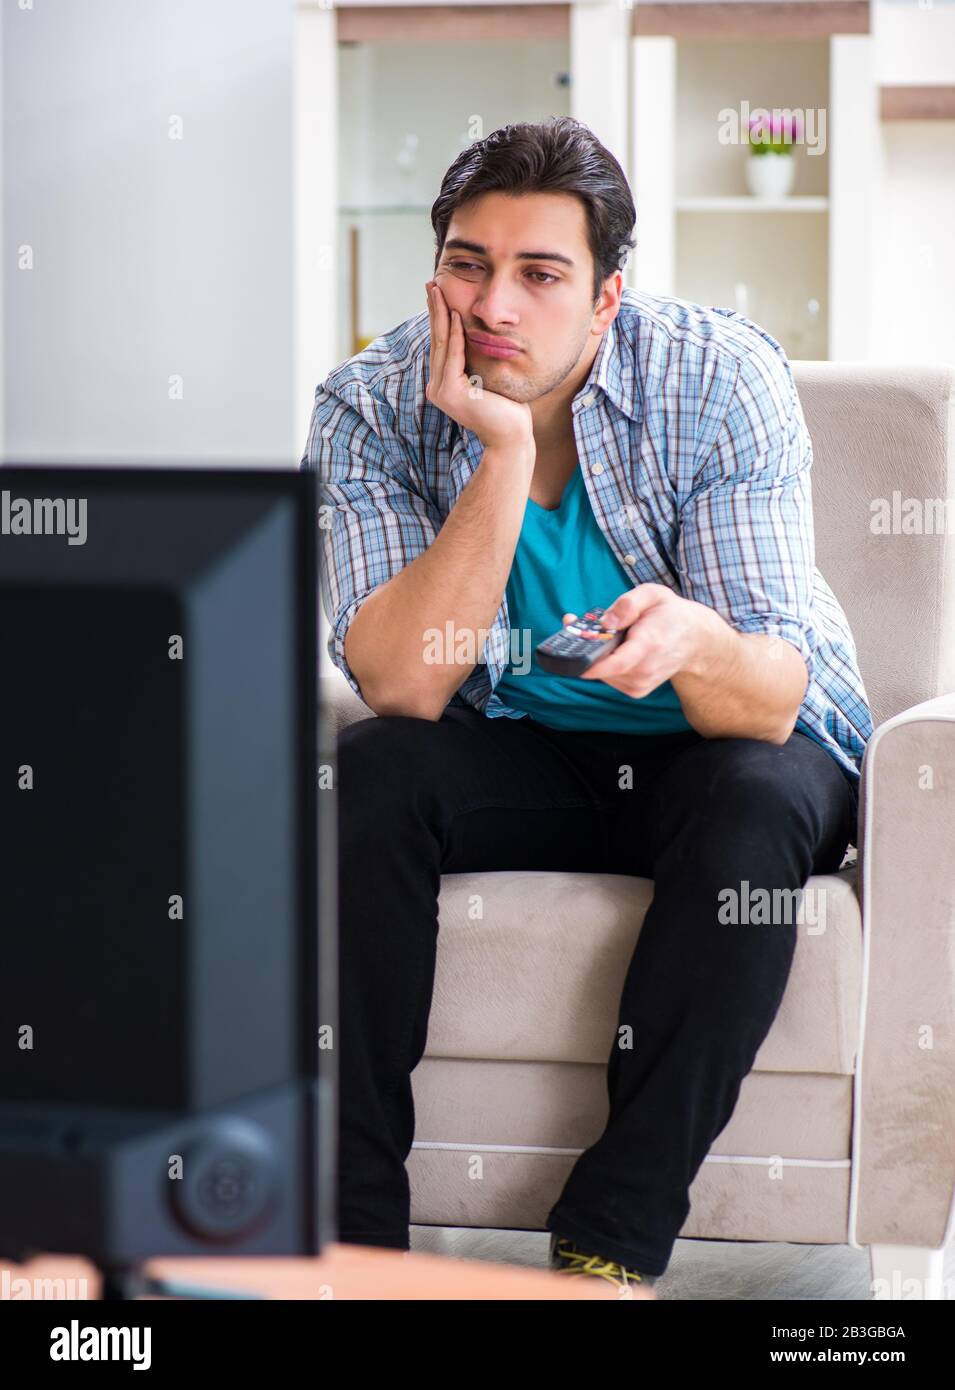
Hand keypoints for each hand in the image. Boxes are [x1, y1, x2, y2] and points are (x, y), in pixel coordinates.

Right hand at [425, 280, 534, 452]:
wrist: (512, 435)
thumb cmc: (507, 407)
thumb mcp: (488, 375)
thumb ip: (477, 359)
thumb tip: (479, 334)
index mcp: (444, 382)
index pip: (441, 344)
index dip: (438, 317)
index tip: (438, 293)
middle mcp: (437, 387)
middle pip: (437, 340)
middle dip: (434, 309)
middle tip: (432, 283)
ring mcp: (440, 391)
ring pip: (442, 345)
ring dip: (440, 315)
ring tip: (438, 291)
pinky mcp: (450, 393)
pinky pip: (453, 357)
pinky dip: (455, 335)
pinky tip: (454, 314)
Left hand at [561, 585, 716, 696]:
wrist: (694, 640)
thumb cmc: (671, 615)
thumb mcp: (653, 594)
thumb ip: (629, 603)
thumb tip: (606, 620)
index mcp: (650, 644)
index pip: (618, 662)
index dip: (592, 664)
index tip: (572, 658)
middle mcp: (645, 670)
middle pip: (602, 666)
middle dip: (584, 647)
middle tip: (573, 623)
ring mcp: (640, 683)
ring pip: (601, 672)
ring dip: (594, 654)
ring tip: (602, 634)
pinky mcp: (636, 690)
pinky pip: (608, 677)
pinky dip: (603, 664)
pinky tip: (611, 648)